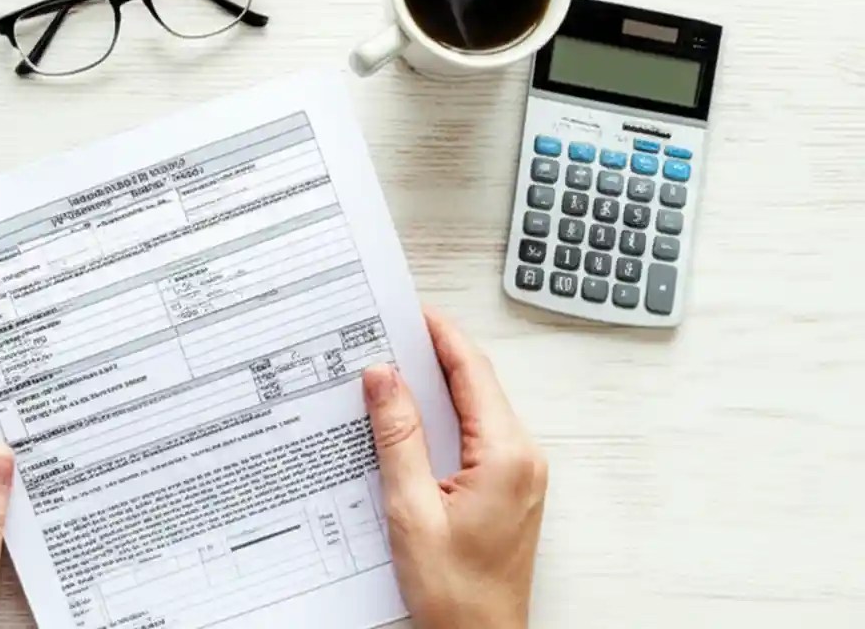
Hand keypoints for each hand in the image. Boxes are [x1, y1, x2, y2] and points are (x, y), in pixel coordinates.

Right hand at [362, 308, 547, 628]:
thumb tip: (383, 378)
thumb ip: (397, 437)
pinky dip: (440, 421)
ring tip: (388, 374)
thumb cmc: (455, 593)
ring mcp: (518, 474)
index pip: (472, 371)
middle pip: (475, 385)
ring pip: (473, 410)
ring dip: (433, 390)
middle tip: (387, 337)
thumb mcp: (411, 509)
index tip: (409, 312)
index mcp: (505, 454)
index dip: (439, 335)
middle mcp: (522, 457)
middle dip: (430, 357)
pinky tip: (406, 425)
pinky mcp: (506, 489)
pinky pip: (473, 437)